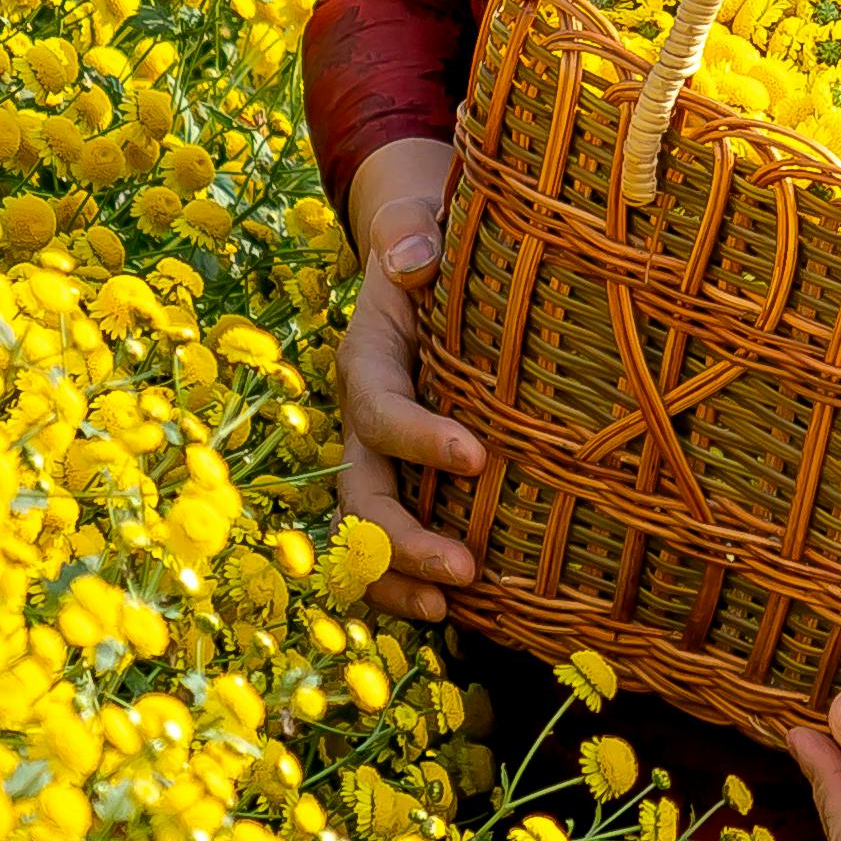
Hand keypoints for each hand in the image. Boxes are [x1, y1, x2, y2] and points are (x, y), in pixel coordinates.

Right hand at [329, 133, 482, 624]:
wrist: (419, 263)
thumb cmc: (430, 246)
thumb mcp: (417, 227)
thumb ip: (413, 236)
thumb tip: (413, 262)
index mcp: (366, 361)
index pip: (380, 409)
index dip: (420, 438)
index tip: (479, 458)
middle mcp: (363, 419)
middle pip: (362, 493)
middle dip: (403, 541)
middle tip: (464, 573)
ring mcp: (382, 457)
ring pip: (368, 531)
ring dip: (399, 577)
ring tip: (451, 608)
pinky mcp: (408, 477)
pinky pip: (397, 539)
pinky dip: (414, 579)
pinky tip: (462, 612)